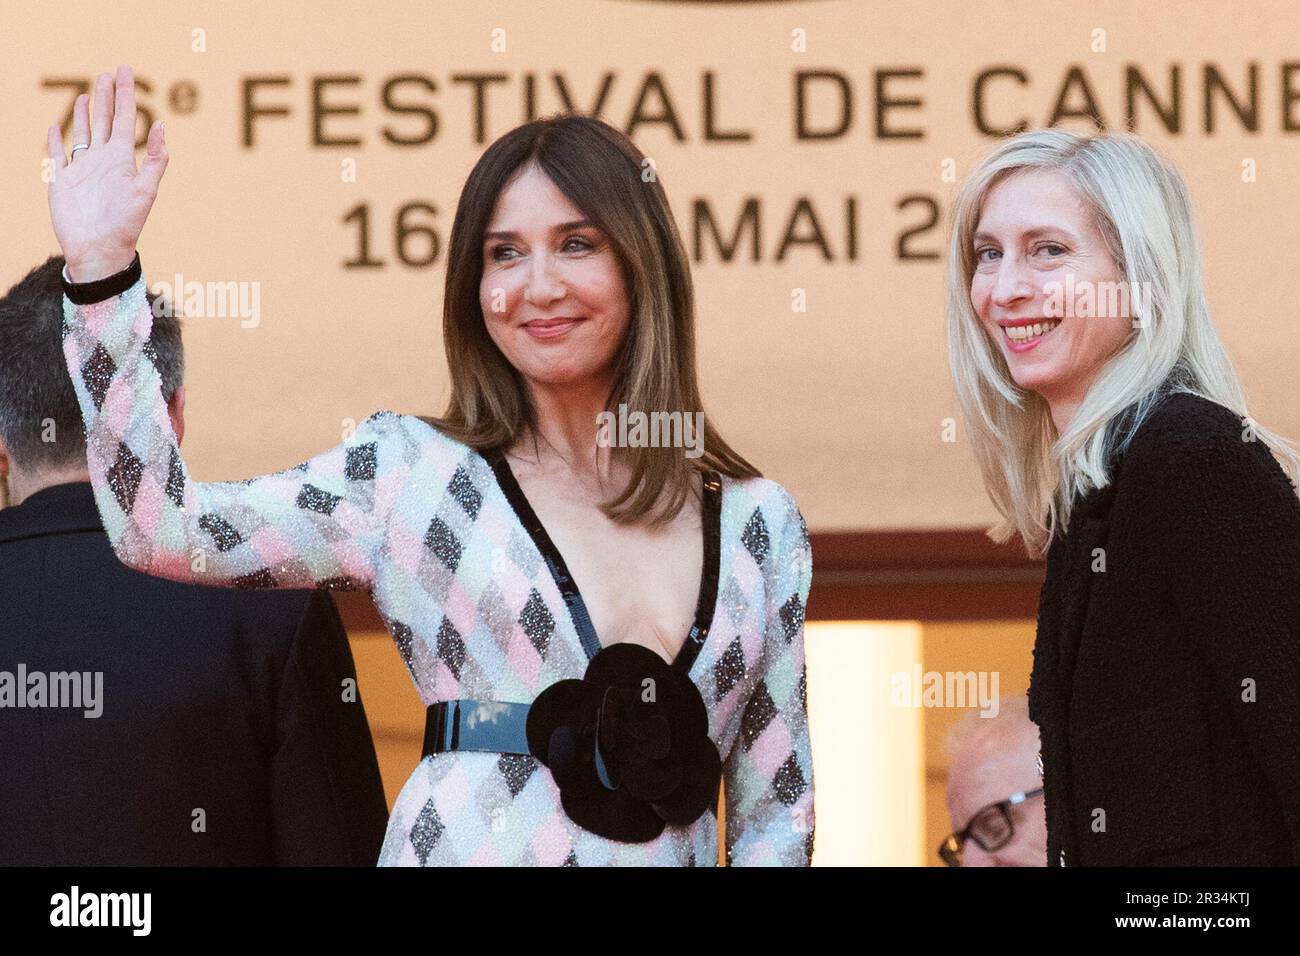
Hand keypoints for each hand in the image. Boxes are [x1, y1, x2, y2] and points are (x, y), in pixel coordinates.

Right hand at [46, 65, 167, 281]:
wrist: (99, 251)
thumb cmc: (126, 224)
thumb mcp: (145, 190)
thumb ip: (155, 159)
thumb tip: (163, 126)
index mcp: (122, 159)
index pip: (125, 119)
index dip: (126, 95)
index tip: (127, 71)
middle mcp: (103, 160)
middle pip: (104, 121)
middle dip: (107, 97)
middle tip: (110, 73)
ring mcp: (82, 169)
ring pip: (83, 133)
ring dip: (85, 114)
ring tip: (88, 94)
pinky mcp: (62, 181)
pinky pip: (58, 155)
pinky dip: (57, 141)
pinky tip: (56, 127)